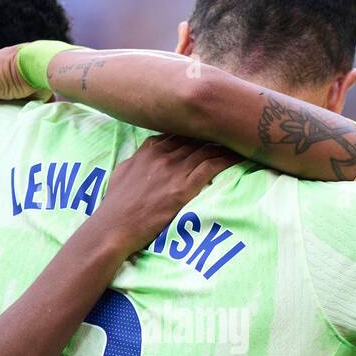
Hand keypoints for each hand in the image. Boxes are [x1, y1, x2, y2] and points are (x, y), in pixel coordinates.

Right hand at [89, 135, 239, 254]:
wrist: (115, 226)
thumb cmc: (116, 205)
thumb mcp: (122, 173)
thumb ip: (137, 159)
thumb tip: (145, 155)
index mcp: (149, 149)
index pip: (179, 132)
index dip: (197, 130)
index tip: (210, 129)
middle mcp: (163, 155)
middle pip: (196, 137)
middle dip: (214, 134)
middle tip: (232, 131)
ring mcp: (173, 171)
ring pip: (206, 149)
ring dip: (224, 145)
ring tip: (240, 141)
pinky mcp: (182, 189)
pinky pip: (210, 167)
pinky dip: (226, 161)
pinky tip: (239, 157)